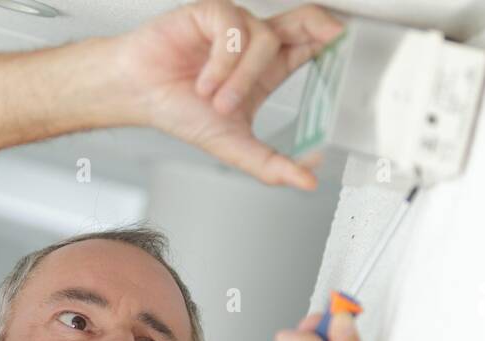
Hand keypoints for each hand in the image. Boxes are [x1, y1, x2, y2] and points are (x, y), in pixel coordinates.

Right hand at [120, 0, 343, 189]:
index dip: (332, 44)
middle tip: (332, 36)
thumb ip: (271, 164)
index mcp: (266, 68)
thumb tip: (307, 181)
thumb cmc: (179, 110)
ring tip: (215, 101)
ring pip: (263, 39)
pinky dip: (221, 63)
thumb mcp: (233, 146)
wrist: (137, 94)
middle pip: (303, 19)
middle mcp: (253, 44)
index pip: (310, 46)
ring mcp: (234, 27)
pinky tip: (203, 81)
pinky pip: (232, 32)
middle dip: (320, 24)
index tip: (347, 51)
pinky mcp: (212, 14)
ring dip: (241, 77)